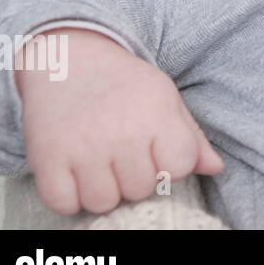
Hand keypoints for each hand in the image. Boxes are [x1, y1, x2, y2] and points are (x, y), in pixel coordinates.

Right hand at [15, 28, 223, 215]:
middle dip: (134, 177)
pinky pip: (64, 204)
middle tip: (122, 153)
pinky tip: (74, 173)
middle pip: (141, 189)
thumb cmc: (123, 84)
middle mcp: (122, 133)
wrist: (66, 59)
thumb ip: (192, 137)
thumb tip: (216, 168)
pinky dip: (68, 197)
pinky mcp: (48, 158)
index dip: (170, 164)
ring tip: (99, 163)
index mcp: (157, 115)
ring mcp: (83, 148)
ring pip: (103, 202)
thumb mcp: (164, 98)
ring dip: (102, 190)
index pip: (180, 166)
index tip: (156, 149)